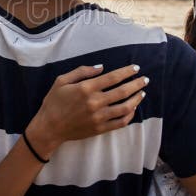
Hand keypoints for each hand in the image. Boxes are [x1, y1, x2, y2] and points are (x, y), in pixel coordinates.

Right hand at [25, 64, 147, 159]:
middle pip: (123, 91)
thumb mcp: (62, 81)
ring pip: (125, 107)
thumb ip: (82, 71)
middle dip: (137, 84)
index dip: (126, 71)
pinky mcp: (100, 128)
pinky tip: (133, 109)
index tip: (136, 68)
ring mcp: (99, 117)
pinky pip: (120, 122)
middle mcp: (95, 102)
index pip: (113, 77)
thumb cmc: (54, 102)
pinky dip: (130, 115)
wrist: (49, 127)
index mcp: (86, 88)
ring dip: (137, 99)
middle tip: (145, 79)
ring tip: (142, 93)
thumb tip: (101, 67)